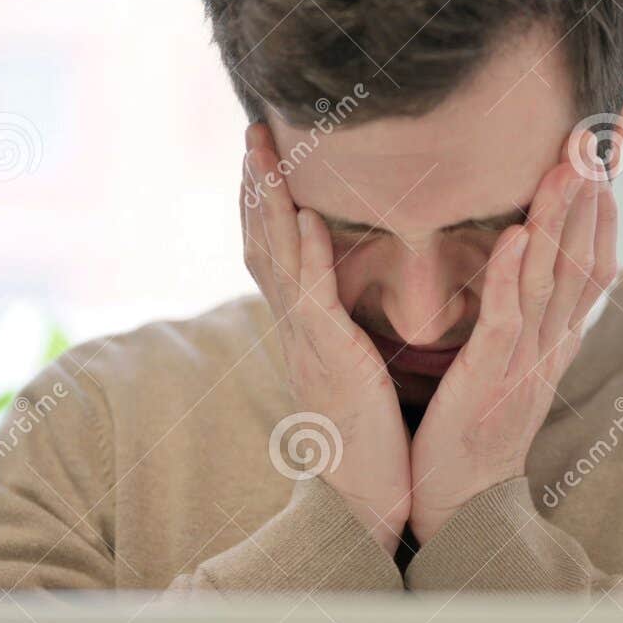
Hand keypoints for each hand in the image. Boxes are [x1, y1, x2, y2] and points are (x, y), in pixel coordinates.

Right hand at [241, 124, 410, 554]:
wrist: (366, 494)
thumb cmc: (370, 431)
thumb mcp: (354, 361)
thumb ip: (347, 321)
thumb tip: (348, 285)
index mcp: (303, 325)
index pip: (273, 249)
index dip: (263, 199)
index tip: (262, 150)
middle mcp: (294, 327)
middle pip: (262, 242)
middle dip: (255, 184)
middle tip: (252, 128)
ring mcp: (306, 342)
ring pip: (276, 260)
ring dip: (268, 203)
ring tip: (263, 152)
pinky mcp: (331, 359)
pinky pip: (313, 299)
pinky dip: (306, 256)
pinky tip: (303, 217)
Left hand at [408, 132, 617, 540]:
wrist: (460, 502)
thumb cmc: (475, 430)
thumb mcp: (513, 366)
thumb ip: (528, 317)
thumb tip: (540, 270)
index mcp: (556, 340)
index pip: (593, 262)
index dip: (603, 209)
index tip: (606, 154)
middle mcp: (551, 346)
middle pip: (584, 259)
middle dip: (591, 196)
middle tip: (595, 136)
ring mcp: (525, 363)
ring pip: (553, 281)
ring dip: (562, 220)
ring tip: (567, 166)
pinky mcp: (489, 380)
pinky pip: (506, 321)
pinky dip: (513, 275)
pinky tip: (518, 235)